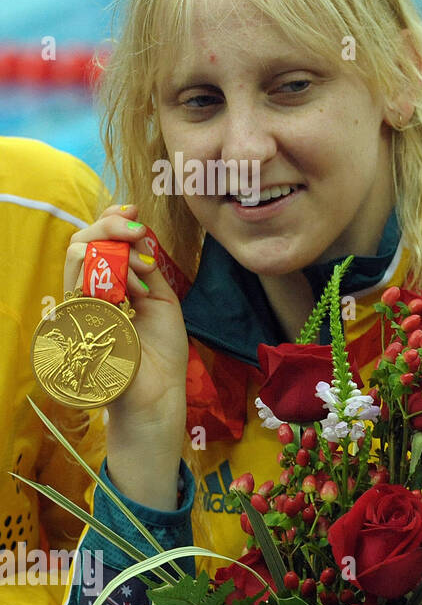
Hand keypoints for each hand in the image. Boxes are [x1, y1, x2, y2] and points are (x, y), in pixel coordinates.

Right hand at [65, 204, 188, 505]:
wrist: (157, 394)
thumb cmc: (162, 353)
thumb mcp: (163, 301)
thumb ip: (149, 269)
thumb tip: (141, 235)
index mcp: (112, 286)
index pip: (99, 244)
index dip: (111, 221)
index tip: (132, 210)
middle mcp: (91, 292)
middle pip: (82, 242)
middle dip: (109, 224)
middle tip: (134, 224)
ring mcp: (80, 304)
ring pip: (76, 255)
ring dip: (111, 244)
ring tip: (139, 257)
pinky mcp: (77, 319)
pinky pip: (81, 281)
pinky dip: (111, 273)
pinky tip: (134, 283)